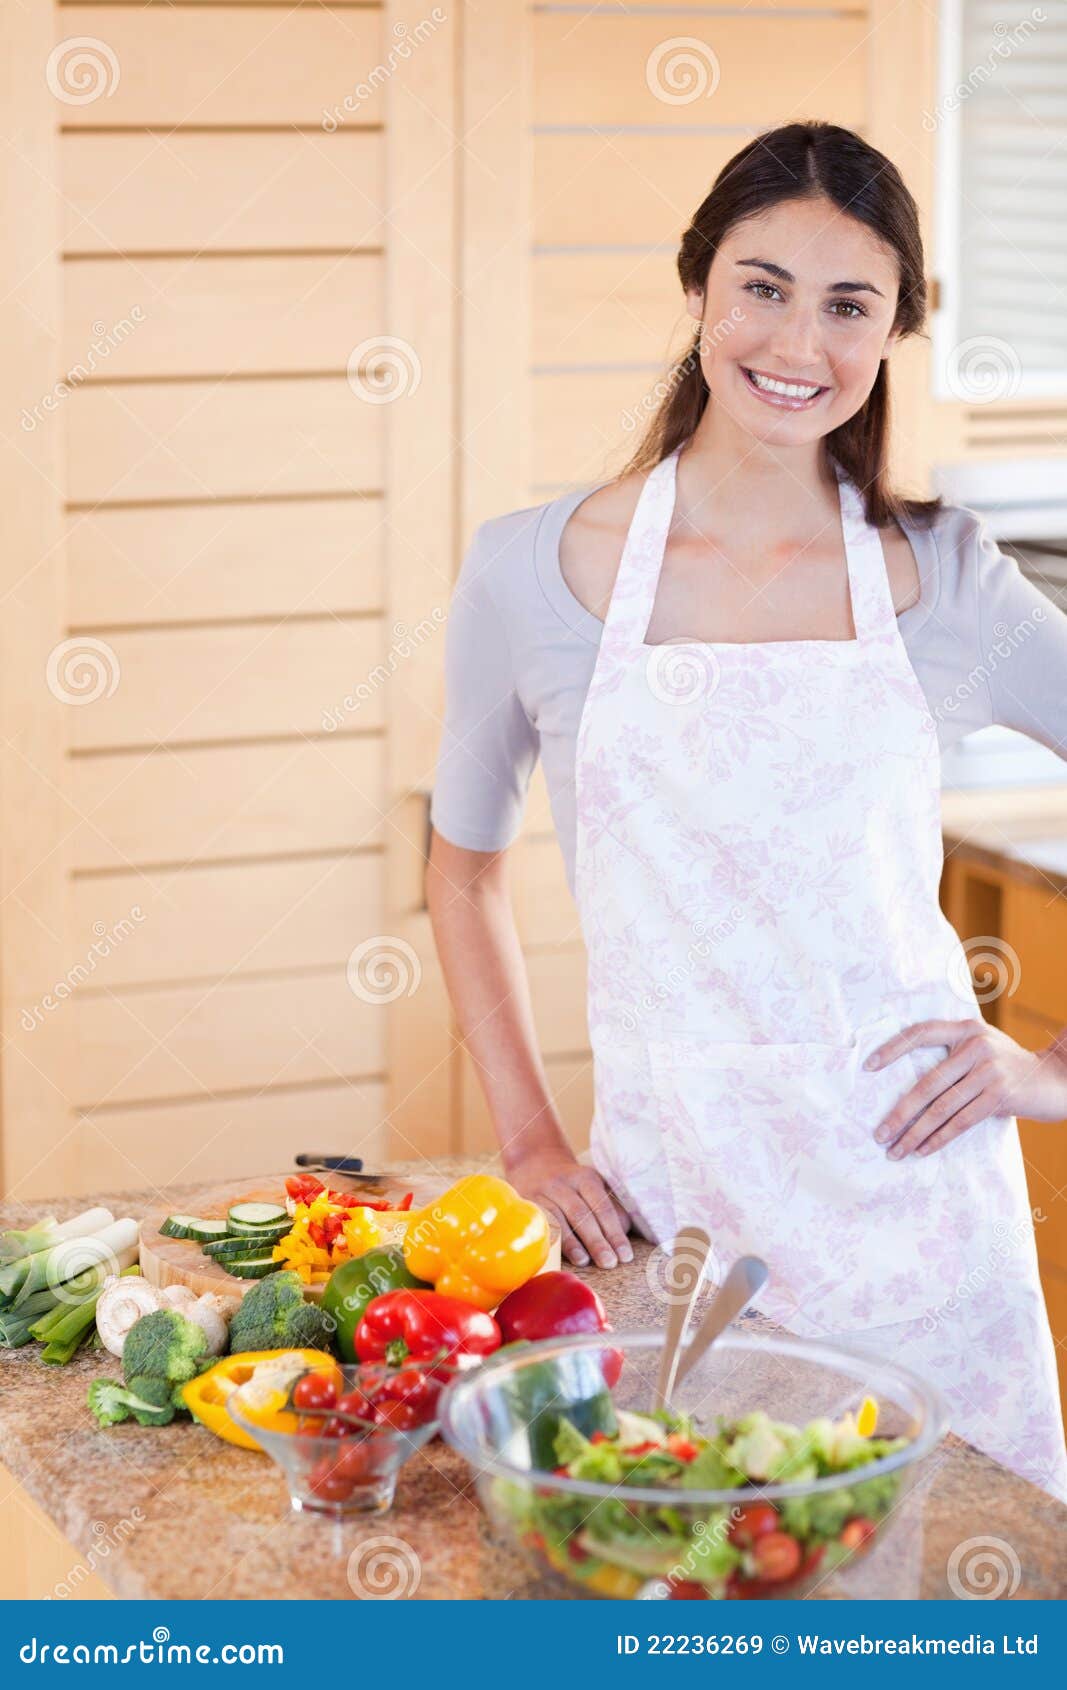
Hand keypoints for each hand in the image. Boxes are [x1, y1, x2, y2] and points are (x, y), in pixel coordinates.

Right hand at [505, 1145, 633, 1268]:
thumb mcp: (592, 1186)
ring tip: (584, 1261)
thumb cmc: (571, 1184)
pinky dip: (549, 1238)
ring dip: (572, 1242)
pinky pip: (539, 1222)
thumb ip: (610, 1207)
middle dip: (596, 1241)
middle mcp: (563, 1184)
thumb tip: (623, 1230)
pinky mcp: (526, 1203)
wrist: (533, 1163)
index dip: (614, 1232)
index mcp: (585, 1178)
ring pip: (558, 1218)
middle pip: (582, 1214)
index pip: (603, 1207)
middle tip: (609, 1263)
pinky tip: (556, 1254)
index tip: (625, 1255)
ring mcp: (542, 1193)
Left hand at [865, 1017, 1066, 1158]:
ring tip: (895, 1149)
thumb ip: (953, 1055)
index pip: (920, 1033)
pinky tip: (923, 1150)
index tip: (868, 1067)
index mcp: (965, 1029)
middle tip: (879, 1133)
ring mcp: (990, 1070)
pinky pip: (962, 1121)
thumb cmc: (1009, 1067)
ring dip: (915, 1133)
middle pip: (927, 1082)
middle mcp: (976, 1045)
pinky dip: (939, 1138)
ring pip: (942, 1107)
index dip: (892, 1048)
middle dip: (900, 1113)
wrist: (1056, 1079)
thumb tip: (907, 1086)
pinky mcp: (1001, 1095)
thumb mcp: (983, 1048)